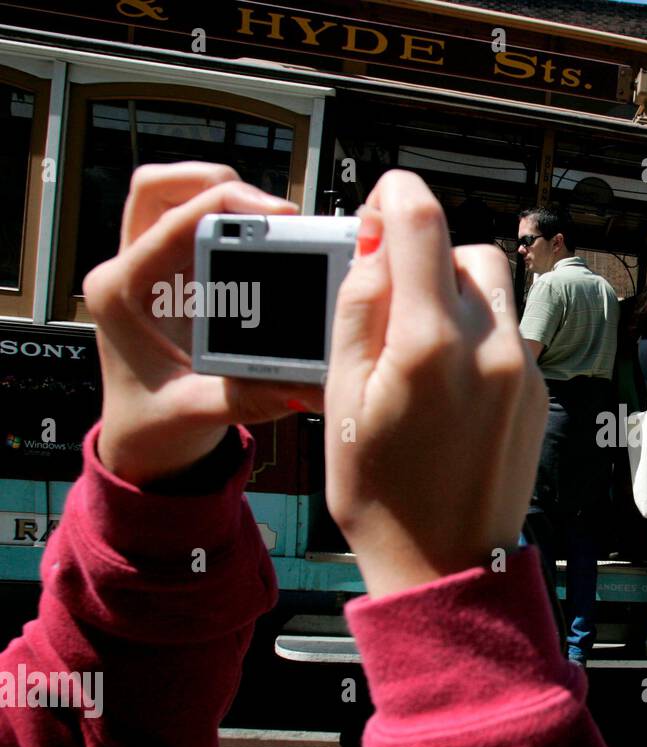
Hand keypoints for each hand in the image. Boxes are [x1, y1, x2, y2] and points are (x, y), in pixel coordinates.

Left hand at [83, 163, 322, 485]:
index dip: (230, 209)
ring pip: (174, 196)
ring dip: (223, 195)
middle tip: (274, 210)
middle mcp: (130, 271)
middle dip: (219, 184)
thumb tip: (301, 383)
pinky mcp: (174, 274)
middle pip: (160, 188)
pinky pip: (195, 221)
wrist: (145, 441)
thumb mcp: (198, 413)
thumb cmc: (154, 426)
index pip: (172, 223)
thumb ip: (248, 397)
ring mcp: (150, 268)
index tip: (279, 218)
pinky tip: (267, 239)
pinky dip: (231, 218)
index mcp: (123, 293)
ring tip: (274, 220)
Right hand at [324, 171, 546, 598]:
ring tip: (418, 341)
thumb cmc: (382, 495)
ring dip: (455, 290)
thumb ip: (358, 307)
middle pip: (463, 248)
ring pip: (492, 287)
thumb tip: (375, 242)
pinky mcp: (538, 389)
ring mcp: (522, 367)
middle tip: (388, 291)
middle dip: (425, 253)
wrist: (447, 563)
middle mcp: (489, 346)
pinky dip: (476, 330)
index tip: (379, 203)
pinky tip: (448, 379)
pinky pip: (507, 329)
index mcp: (430, 344)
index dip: (395, 195)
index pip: (422, 220)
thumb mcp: (341, 396)